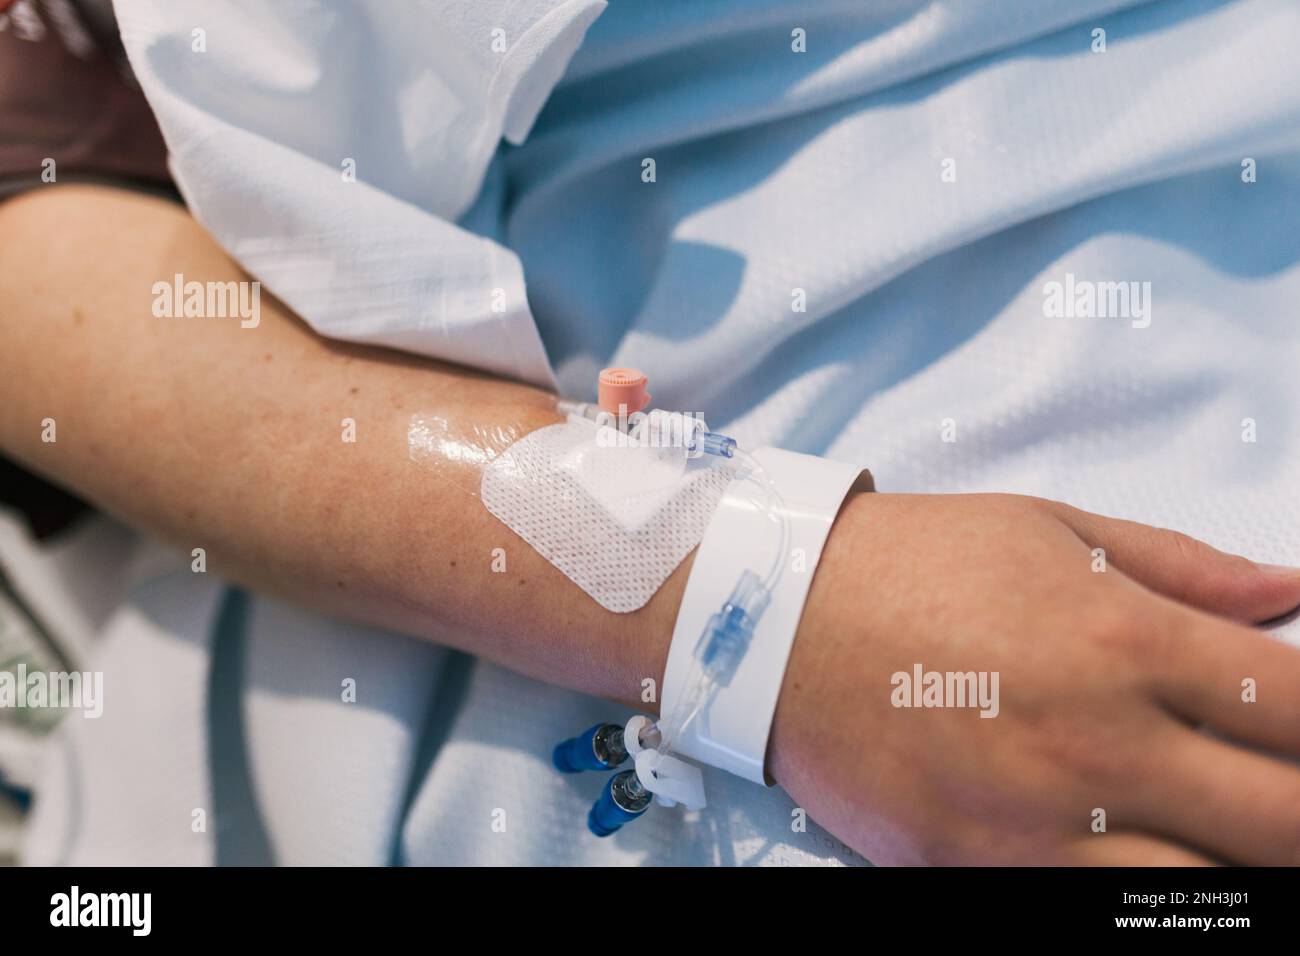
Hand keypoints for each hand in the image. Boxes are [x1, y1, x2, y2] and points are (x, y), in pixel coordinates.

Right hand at [769, 492, 1299, 864]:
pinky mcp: (979, 872)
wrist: (770, 621)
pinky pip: (1102, 909)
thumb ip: (1180, 567)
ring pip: (1203, 891)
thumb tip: (1288, 593)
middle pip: (1283, 822)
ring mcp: (1039, 826)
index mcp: (1125, 640)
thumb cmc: (913, 562)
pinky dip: (1141, 887)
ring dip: (1236, 859)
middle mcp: (1099, 744)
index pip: (1296, 709)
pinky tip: (1143, 853)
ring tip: (1221, 830)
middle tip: (1275, 785)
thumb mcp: (1047, 529)